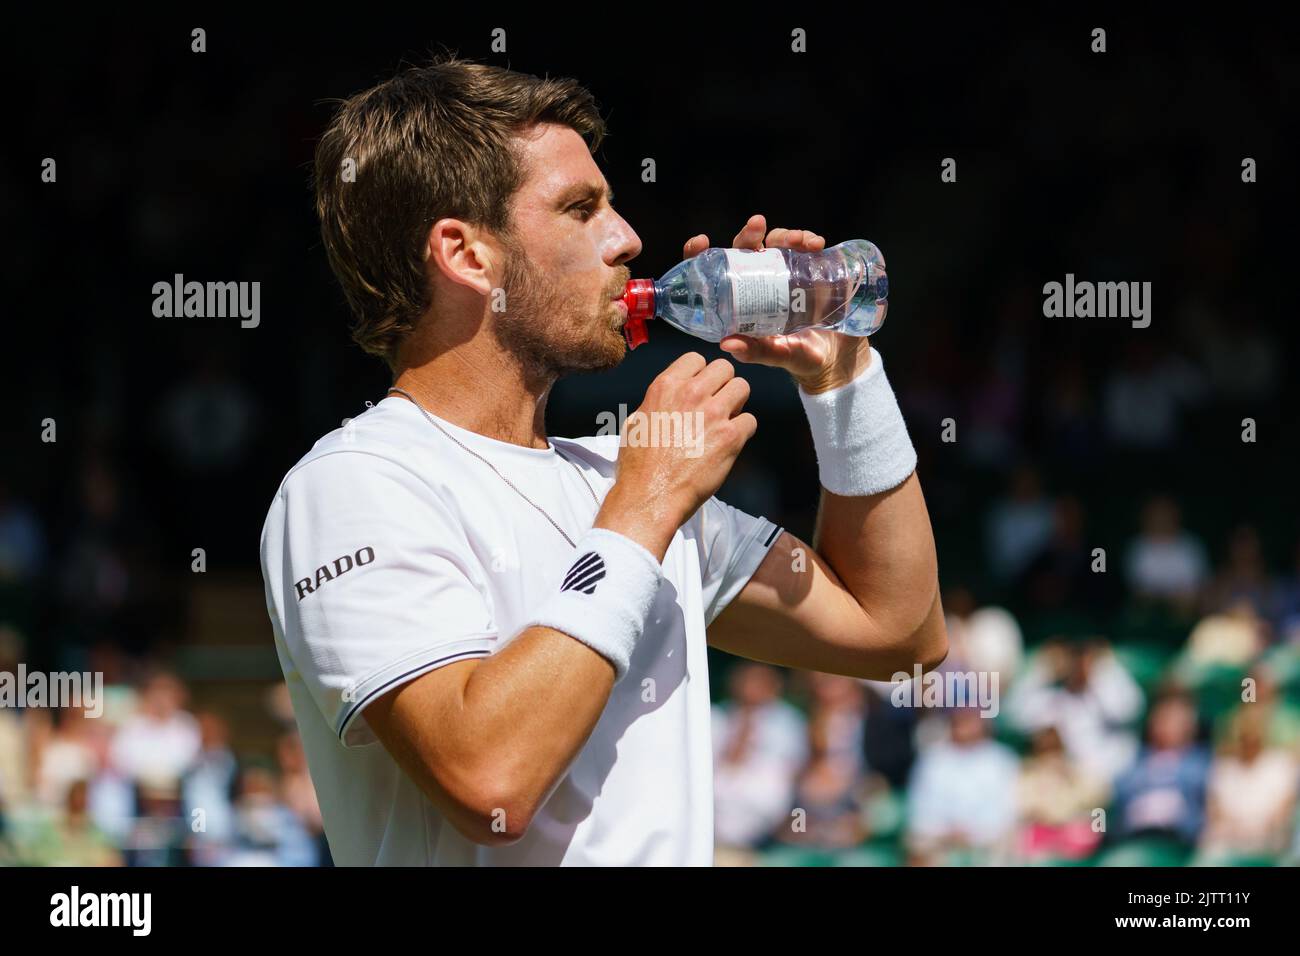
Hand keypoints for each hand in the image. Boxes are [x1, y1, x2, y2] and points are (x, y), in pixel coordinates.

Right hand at [596, 352, 755, 558]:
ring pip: (742, 388)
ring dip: (737, 403)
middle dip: (723, 384)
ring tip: (725, 421)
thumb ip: (658, 402)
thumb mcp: (637, 421)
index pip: (696, 358)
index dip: (701, 373)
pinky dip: (743, 431)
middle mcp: (691, 394)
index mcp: (666, 386)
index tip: (701, 387)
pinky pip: (750, 421)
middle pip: (724, 368)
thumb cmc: (638, 465)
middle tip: (717, 403)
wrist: (650, 496)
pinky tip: (729, 442)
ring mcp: (713, 414)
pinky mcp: (731, 437)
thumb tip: (670, 398)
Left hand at [683, 214, 873, 392]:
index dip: (702, 255)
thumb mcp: (777, 355)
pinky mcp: (809, 270)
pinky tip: (816, 244)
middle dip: (750, 234)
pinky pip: (804, 248)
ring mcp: (784, 274)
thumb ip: (756, 351)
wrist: (838, 357)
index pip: (715, 273)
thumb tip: (727, 343)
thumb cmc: (801, 358)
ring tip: (800, 241)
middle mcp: (759, 283)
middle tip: (757, 226)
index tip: (702, 241)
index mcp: (742, 303)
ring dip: (785, 235)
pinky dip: (808, 240)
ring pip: (776, 243)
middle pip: (746, 250)